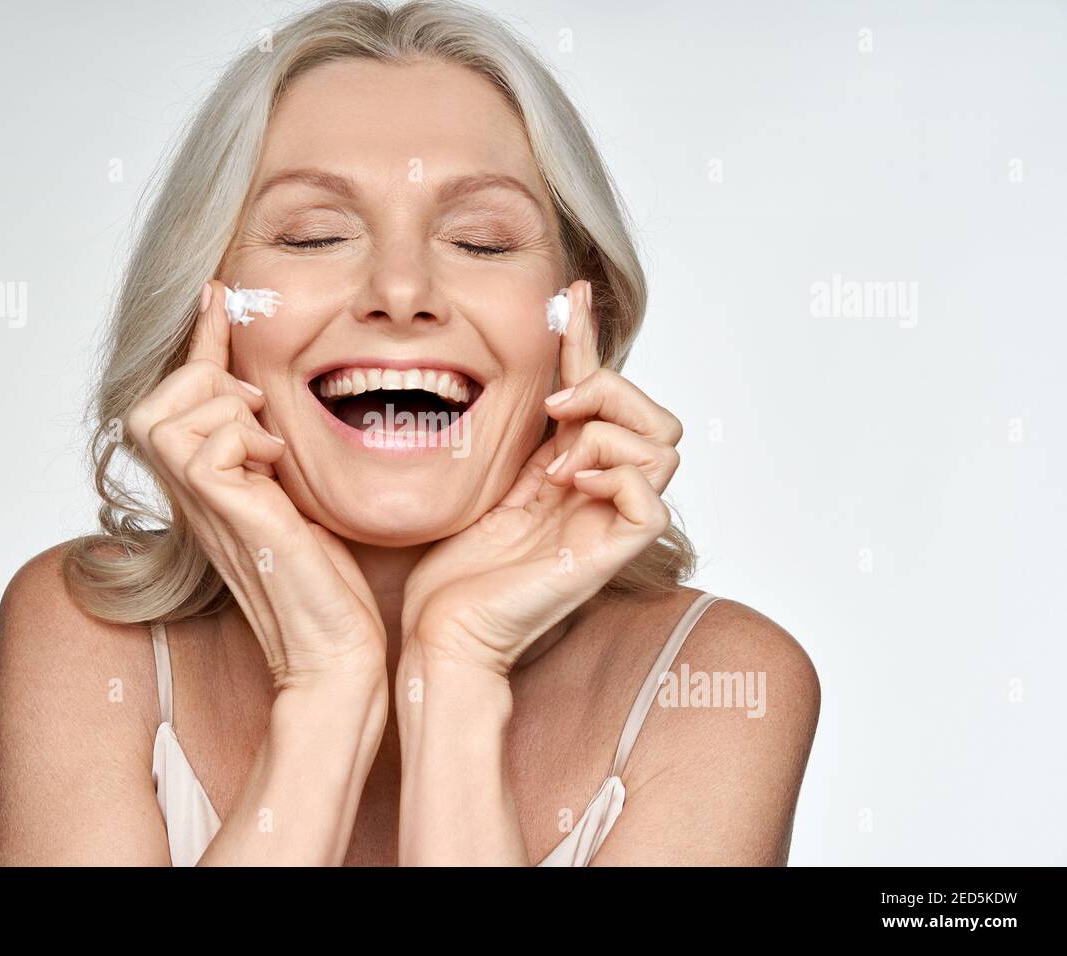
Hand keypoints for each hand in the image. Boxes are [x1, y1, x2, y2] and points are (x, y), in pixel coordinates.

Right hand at [126, 279, 386, 690]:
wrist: (335, 649)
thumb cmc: (327, 585)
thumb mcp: (300, 493)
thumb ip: (277, 449)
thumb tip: (281, 398)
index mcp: (209, 486)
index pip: (186, 397)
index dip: (201, 340)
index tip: (219, 292)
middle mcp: (192, 495)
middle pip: (152, 400)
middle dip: (206, 382)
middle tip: (260, 408)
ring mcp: (201, 505)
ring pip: (168, 412)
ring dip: (226, 410)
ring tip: (269, 444)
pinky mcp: (223, 513)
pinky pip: (206, 442)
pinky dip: (243, 440)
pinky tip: (275, 468)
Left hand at [401, 279, 682, 675]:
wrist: (443, 631)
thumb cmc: (452, 569)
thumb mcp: (480, 475)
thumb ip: (511, 432)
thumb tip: (504, 370)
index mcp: (571, 470)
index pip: (600, 392)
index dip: (589, 339)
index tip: (570, 294)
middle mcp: (600, 492)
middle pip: (656, 416)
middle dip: (611, 388)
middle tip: (556, 407)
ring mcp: (609, 522)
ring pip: (663, 445)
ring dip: (607, 432)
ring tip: (554, 464)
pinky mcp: (612, 554)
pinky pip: (652, 497)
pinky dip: (614, 474)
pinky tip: (568, 484)